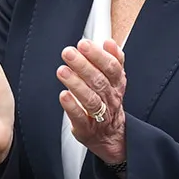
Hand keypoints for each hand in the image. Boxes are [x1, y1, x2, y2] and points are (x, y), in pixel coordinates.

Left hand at [58, 37, 126, 166]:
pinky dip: (72, 106)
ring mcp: (100, 115)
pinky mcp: (87, 129)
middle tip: (69, 53)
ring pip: (91, 99)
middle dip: (83, 65)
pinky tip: (64, 96)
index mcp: (117, 85)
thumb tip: (109, 42)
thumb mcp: (115, 80)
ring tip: (62, 71)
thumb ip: (114, 60)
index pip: (112, 68)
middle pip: (100, 81)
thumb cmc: (108, 103)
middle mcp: (110, 99)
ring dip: (76, 84)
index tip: (84, 44)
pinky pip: (81, 117)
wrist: (111, 136)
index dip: (98, 55)